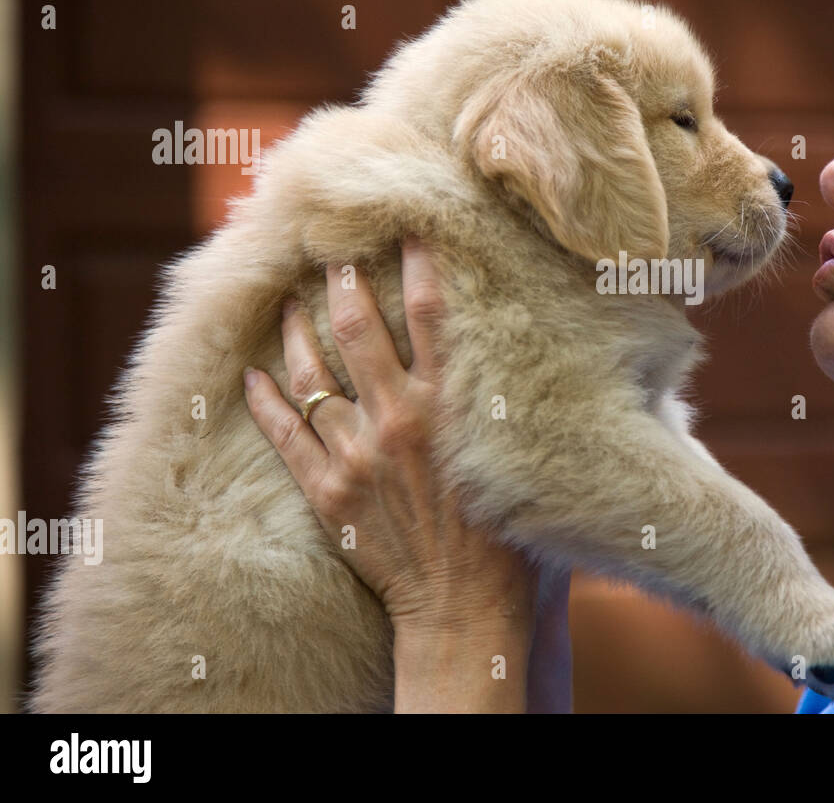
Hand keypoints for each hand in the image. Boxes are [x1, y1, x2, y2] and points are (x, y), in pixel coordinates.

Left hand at [242, 236, 571, 711]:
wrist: (467, 613)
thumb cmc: (515, 541)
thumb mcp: (530, 461)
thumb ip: (530, 410)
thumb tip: (574, 368)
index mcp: (453, 406)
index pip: (432, 313)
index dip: (417, 263)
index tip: (406, 228)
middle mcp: (400, 420)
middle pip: (361, 330)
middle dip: (344, 283)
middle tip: (334, 253)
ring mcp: (356, 456)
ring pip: (313, 375)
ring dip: (297, 332)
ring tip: (288, 300)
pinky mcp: (327, 494)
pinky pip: (285, 435)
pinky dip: (265, 402)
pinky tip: (251, 376)